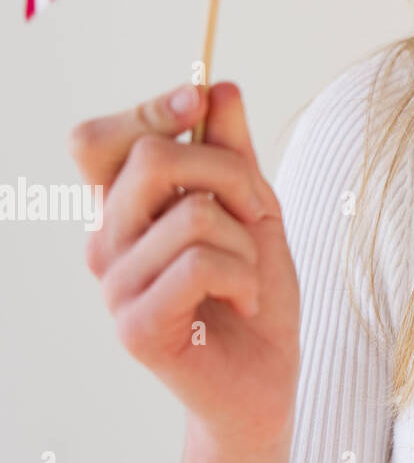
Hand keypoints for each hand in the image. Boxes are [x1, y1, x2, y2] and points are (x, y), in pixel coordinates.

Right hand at [69, 82, 299, 452]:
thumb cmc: (254, 290)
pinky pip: (198, 264)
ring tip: (247, 276)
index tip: (198, 101)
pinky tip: (243, 303)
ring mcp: (114, 286)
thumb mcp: (254, 207)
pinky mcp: (133, 326)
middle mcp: (107, 242)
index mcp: (126, 209)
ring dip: (246, 240)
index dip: (146, 110)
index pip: (99, 140)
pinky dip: (244, 276)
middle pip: (150, 159)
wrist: (265, 376)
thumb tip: (217, 87)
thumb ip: (232, 150)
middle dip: (228, 172)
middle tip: (256, 212)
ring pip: (191, 213)